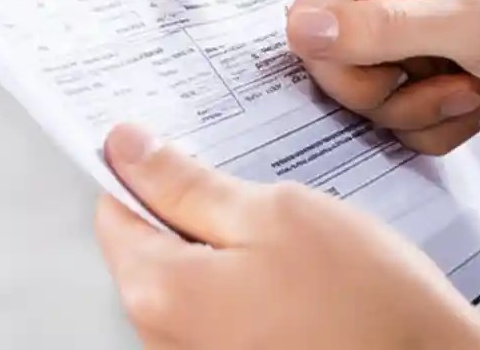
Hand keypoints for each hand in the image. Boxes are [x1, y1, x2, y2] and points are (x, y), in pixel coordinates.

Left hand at [94, 124, 479, 349]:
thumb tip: (126, 149)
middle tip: (253, 195)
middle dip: (189, 213)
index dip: (144, 169)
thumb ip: (186, 183)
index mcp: (160, 292)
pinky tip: (292, 280)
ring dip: (221, 253)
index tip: (180, 150)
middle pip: (146, 250)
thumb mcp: (274, 212)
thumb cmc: (366, 300)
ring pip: (184, 284)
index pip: (112, 211)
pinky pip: (214, 318)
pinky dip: (242, 290)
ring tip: (285, 243)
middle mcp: (163, 340)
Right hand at [152, 0, 479, 153]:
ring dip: (410, 106)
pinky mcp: (418, 80)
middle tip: (437, 72)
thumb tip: (295, 28)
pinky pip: (387, 122)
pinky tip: (478, 104)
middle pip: (315, 50)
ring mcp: (401, 38)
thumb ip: (380, 28)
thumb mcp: (478, 22)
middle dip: (369, 79)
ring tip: (471, 86)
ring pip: (349, 94)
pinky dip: (432, 126)